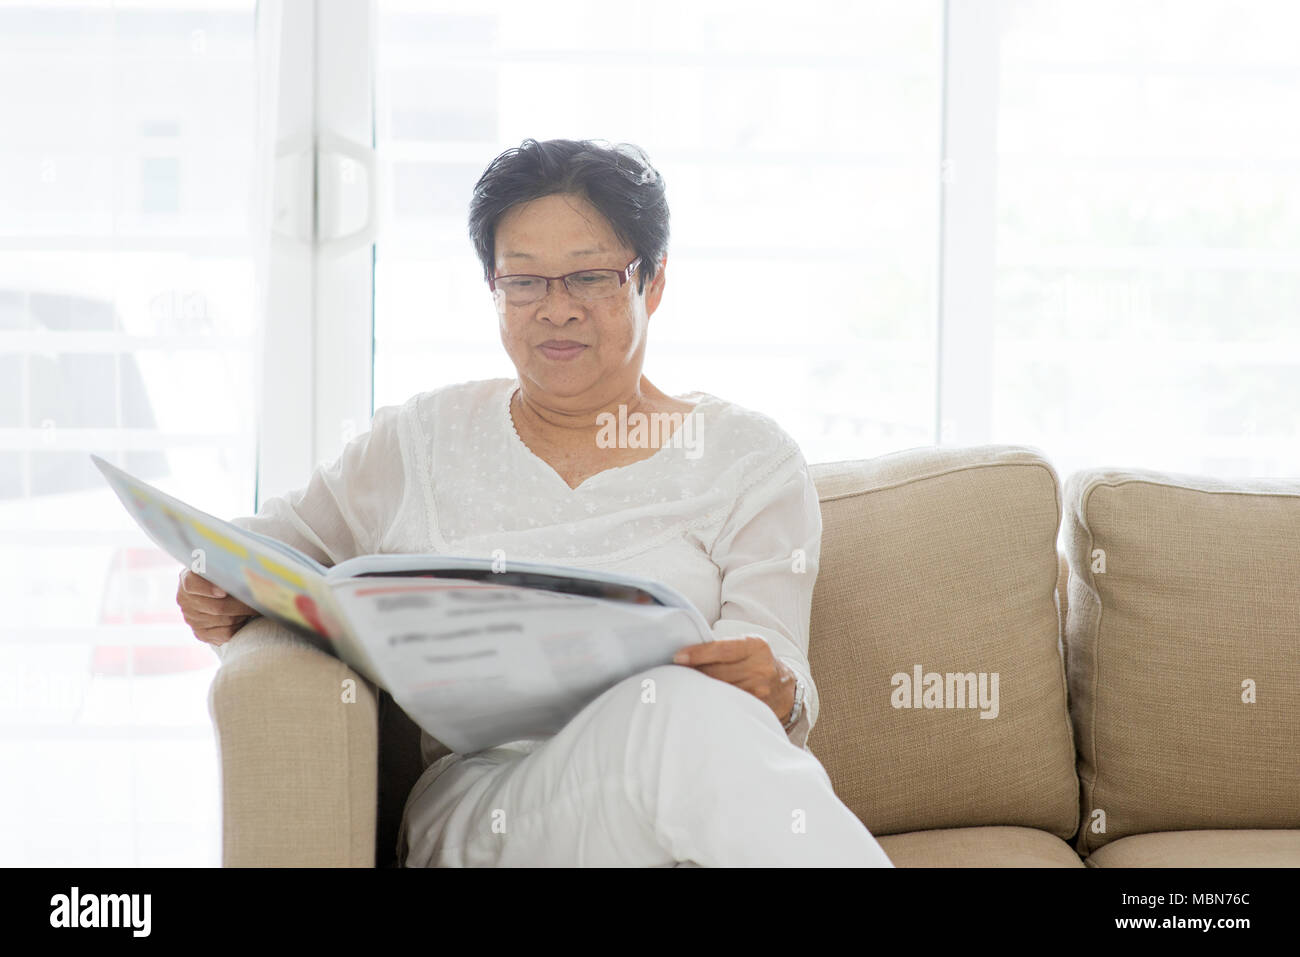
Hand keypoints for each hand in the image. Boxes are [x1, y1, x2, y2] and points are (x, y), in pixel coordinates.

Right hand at [176, 569, 258, 645]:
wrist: (216, 593)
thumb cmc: (223, 575)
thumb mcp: (221, 567)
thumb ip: (228, 568)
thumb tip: (251, 576)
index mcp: (187, 578)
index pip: (191, 584)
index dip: (208, 589)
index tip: (224, 592)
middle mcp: (185, 599)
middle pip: (217, 606)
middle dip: (242, 604)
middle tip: (259, 601)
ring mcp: (191, 618)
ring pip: (225, 620)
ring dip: (244, 614)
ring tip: (253, 607)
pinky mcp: (200, 633)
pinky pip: (226, 633)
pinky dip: (239, 626)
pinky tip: (244, 618)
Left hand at [672, 636, 796, 723]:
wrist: (784, 688)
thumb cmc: (755, 663)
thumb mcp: (746, 647)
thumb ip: (722, 647)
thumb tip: (685, 654)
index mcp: (756, 646)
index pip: (722, 649)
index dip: (697, 653)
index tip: (677, 657)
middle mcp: (760, 668)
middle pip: (717, 673)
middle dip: (693, 673)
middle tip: (673, 674)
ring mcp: (760, 691)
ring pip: (720, 690)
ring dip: (699, 690)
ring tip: (683, 688)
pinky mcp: (757, 709)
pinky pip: (728, 705)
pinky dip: (711, 703)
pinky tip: (699, 701)